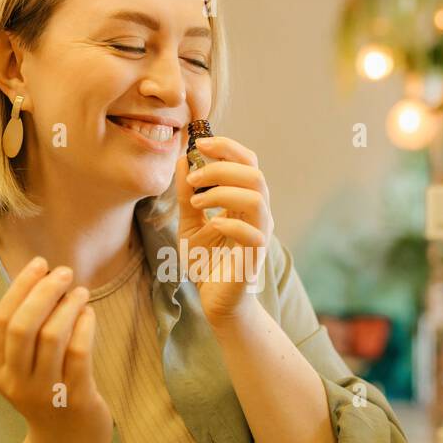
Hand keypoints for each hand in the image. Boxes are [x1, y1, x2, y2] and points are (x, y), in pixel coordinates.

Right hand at [0, 257, 112, 442]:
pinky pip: (79, 353)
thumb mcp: (25, 370)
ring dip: (68, 306)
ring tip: (80, 292)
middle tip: (64, 272)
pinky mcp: (75, 398)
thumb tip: (42, 281)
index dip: (19, 288)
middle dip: (43, 291)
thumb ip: (26, 335)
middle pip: (23, 326)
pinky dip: (85, 326)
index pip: (1, 321)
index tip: (39, 265)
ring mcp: (45, 393)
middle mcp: (16, 383)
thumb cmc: (48, 396)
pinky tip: (89, 313)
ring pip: (53, 336)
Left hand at [176, 135, 273, 324]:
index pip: (247, 162)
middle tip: (193, 178)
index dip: (227, 148)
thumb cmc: (206, 260)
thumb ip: (187, 194)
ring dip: (223, 192)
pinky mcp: (255, 255)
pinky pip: (251, 232)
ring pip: (256, 197)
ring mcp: (260, 233)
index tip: (200, 144)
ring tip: (196, 201)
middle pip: (253, 173)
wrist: (215, 299)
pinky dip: (229, 222)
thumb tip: (183, 160)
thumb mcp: (189, 222)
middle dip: (221, 168)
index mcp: (244, 200)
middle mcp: (258, 213)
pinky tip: (211, 224)